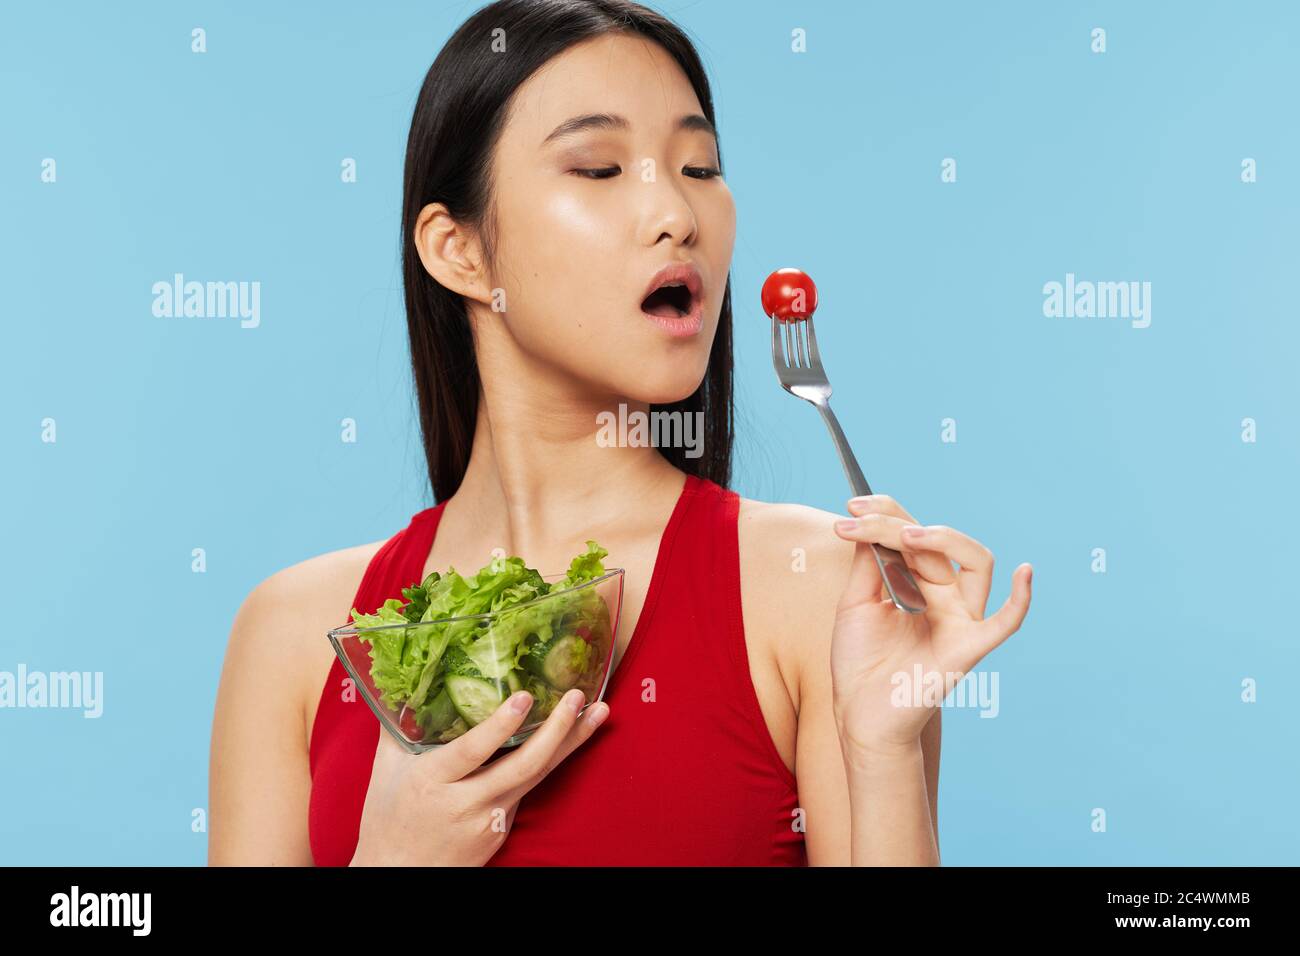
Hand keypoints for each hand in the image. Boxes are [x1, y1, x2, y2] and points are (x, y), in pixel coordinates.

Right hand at [350, 688, 607, 865]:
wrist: (398, 875)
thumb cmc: (388, 820)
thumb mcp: (387, 771)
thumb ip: (399, 727)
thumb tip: (405, 682)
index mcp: (433, 780)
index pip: (473, 751)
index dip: (501, 725)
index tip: (525, 698)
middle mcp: (466, 801)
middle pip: (522, 766)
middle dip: (557, 730)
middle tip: (578, 698)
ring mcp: (489, 818)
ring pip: (537, 776)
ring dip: (571, 743)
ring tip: (598, 713)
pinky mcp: (502, 829)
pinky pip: (529, 788)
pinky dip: (552, 761)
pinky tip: (572, 737)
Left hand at [829, 494, 1031, 759]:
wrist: (859, 714)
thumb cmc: (860, 660)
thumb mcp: (856, 602)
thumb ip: (869, 563)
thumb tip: (871, 520)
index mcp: (917, 582)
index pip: (911, 534)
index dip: (884, 514)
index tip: (849, 505)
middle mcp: (944, 594)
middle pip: (934, 542)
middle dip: (895, 523)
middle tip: (857, 516)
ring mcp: (959, 618)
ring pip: (975, 564)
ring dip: (944, 540)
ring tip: (905, 536)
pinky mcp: (967, 647)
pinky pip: (1004, 622)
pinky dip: (1022, 599)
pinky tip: (1025, 574)